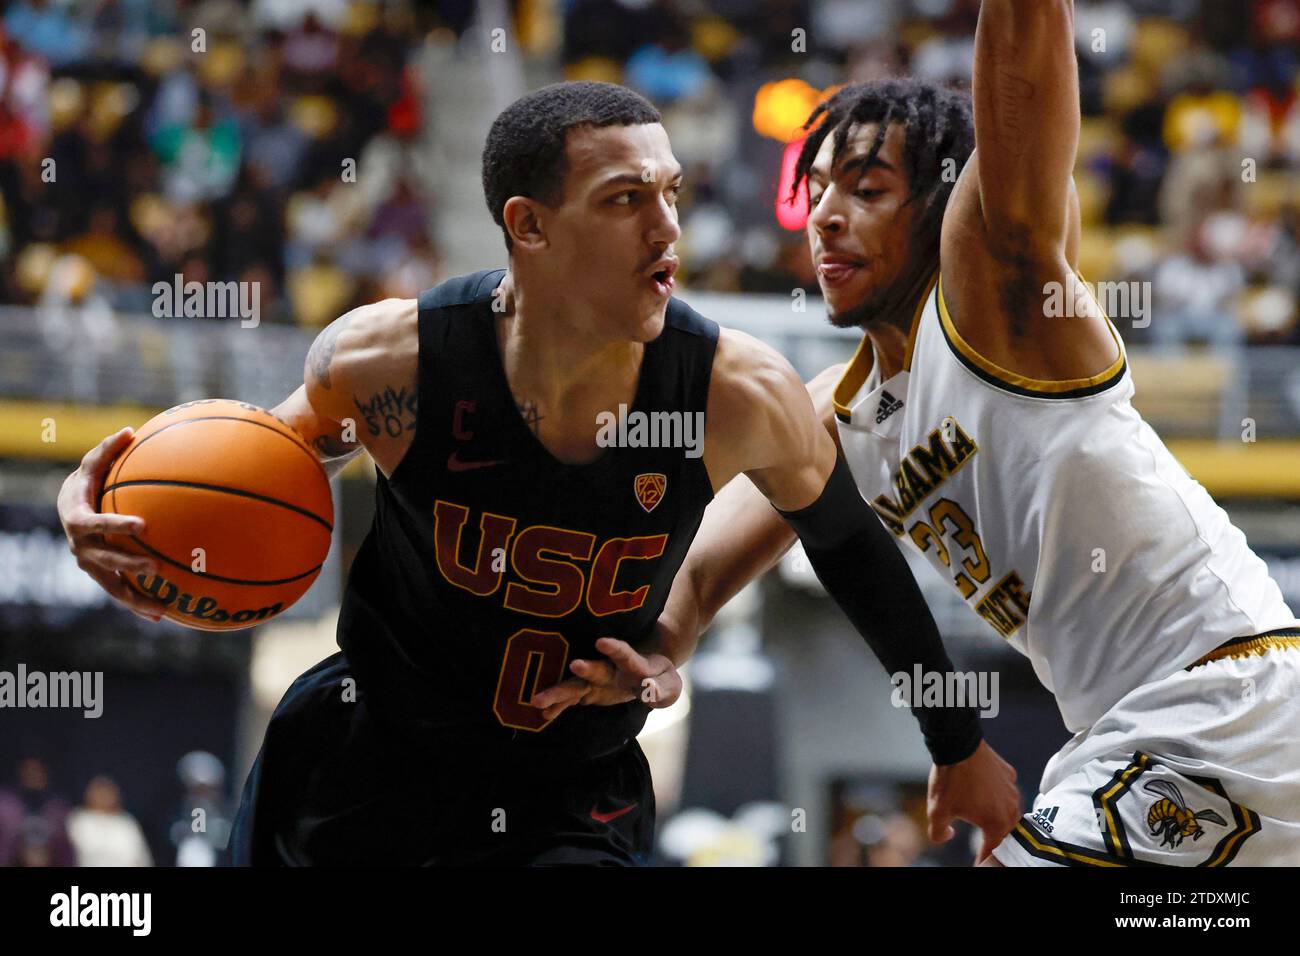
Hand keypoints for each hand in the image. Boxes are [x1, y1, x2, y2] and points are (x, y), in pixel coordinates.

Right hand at [57, 427, 163, 621]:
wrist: (69, 510)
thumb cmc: (86, 483)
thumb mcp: (91, 465)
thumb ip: (106, 450)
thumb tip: (129, 430)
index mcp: (78, 520)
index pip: (96, 525)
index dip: (116, 526)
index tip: (141, 526)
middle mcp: (82, 547)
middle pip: (105, 561)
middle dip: (129, 566)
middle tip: (156, 568)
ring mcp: (91, 565)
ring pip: (112, 587)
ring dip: (135, 599)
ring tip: (161, 610)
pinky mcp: (103, 576)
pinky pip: (121, 593)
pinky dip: (139, 604)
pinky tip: (165, 615)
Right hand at [529, 637, 682, 721]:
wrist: (644, 671)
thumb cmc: (659, 678)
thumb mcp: (670, 685)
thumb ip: (662, 690)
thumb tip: (651, 693)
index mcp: (632, 663)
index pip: (625, 654)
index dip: (614, 648)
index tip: (601, 642)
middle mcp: (609, 667)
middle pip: (595, 669)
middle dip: (584, 670)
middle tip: (572, 666)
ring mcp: (596, 679)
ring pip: (575, 685)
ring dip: (558, 693)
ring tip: (537, 702)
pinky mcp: (588, 691)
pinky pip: (571, 700)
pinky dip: (558, 707)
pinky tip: (543, 715)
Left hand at [926, 739, 1020, 863]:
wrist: (958, 744)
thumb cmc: (949, 780)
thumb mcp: (936, 813)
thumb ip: (939, 834)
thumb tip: (947, 836)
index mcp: (996, 823)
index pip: (992, 851)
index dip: (982, 860)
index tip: (978, 864)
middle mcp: (1011, 809)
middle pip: (1006, 833)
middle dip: (995, 841)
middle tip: (984, 846)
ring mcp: (1012, 790)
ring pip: (1010, 811)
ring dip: (999, 818)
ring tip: (987, 822)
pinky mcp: (1009, 774)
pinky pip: (1007, 791)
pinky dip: (999, 797)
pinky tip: (987, 795)